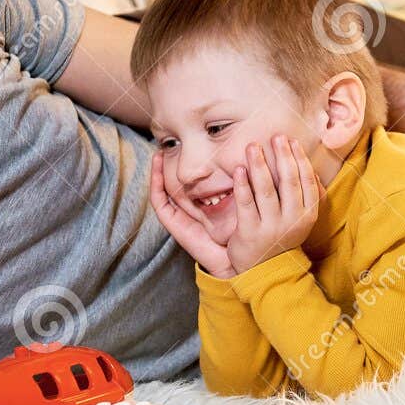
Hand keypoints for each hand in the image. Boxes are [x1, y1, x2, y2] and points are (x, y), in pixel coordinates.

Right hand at [149, 153, 235, 277]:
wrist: (235, 260)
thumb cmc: (242, 232)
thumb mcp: (242, 202)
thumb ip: (243, 185)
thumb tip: (249, 159)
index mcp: (203, 205)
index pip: (190, 182)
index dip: (186, 165)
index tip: (187, 145)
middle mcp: (189, 210)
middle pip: (173, 185)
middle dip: (168, 165)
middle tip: (167, 144)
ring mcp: (180, 216)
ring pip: (163, 190)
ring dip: (157, 172)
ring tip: (158, 153)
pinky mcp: (174, 224)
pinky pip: (159, 202)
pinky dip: (155, 184)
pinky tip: (156, 168)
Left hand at [226, 136, 321, 274]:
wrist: (265, 271)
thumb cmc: (281, 238)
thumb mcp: (300, 220)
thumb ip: (307, 197)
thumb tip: (311, 170)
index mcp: (306, 215)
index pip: (306, 181)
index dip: (299, 159)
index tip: (291, 141)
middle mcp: (291, 220)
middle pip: (289, 182)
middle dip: (282, 156)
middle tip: (275, 137)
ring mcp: (270, 227)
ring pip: (266, 190)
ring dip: (259, 165)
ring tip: (252, 146)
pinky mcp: (249, 233)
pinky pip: (246, 204)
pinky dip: (242, 185)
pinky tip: (239, 169)